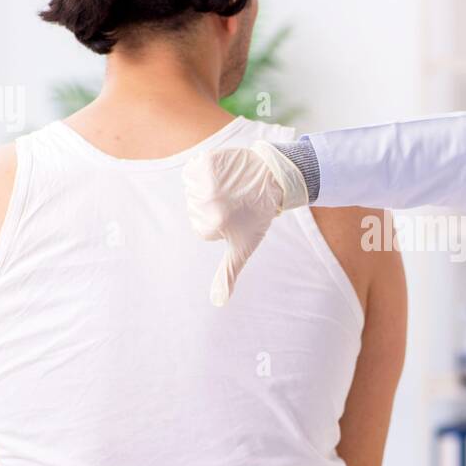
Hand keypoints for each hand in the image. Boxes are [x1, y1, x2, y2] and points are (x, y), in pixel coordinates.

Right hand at [183, 139, 308, 306]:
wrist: (273, 179)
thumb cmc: (257, 216)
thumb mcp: (243, 248)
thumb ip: (227, 275)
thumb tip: (218, 304)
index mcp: (212, 225)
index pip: (199, 229)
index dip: (217, 224)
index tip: (235, 217)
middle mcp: (207, 203)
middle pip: (194, 208)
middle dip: (212, 206)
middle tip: (235, 201)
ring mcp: (206, 181)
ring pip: (192, 189)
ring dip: (208, 187)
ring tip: (231, 187)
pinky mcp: (205, 161)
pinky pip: (192, 169)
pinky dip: (204, 170)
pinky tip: (224, 173)